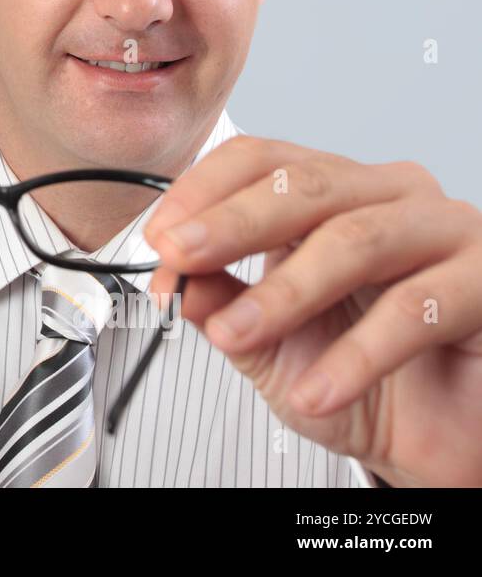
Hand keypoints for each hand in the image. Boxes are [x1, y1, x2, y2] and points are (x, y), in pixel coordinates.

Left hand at [144, 135, 481, 486]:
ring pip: (354, 239)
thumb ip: (221, 302)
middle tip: (179, 261)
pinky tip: (314, 392)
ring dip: (283, 294)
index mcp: (331, 193)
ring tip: (235, 339)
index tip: (160, 240)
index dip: (203, 193)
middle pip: (303, 186)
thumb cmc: (360, 381)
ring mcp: (444, 229)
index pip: (260, 161)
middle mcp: (389, 196)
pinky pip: (417, 307)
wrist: (434, 443)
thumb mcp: (267, 344)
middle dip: (230, 225)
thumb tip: (170, 275)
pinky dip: (356, 355)